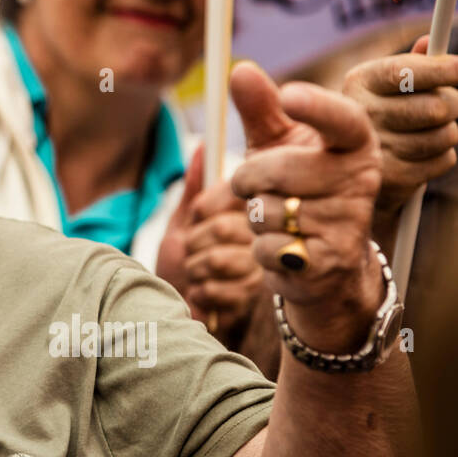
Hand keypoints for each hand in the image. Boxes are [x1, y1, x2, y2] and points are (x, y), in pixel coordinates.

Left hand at [158, 145, 264, 343]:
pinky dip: (202, 293)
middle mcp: (270, 234)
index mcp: (255, 209)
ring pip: (218, 260)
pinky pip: (218, 289)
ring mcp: (268, 268)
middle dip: (195, 243)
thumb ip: (197, 186)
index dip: (203, 209)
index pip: (233, 192)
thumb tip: (202, 146)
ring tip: (198, 273)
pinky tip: (205, 294)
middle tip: (195, 251)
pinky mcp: (257, 299)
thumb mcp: (188, 219)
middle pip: (222, 228)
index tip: (198, 219)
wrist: (190, 310)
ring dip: (195, 269)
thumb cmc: (189, 261)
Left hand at [229, 62, 384, 353]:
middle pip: (275, 170)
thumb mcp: (277, 146)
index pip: (342, 120)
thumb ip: (260, 110)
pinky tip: (285, 249)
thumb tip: (239, 69)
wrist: (324, 262)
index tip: (289, 94)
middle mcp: (361, 180)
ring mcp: (349, 221)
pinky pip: (268, 246)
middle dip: (249, 180)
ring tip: (281, 220)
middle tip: (262, 188)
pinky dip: (262, 249)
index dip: (316, 107)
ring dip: (256, 218)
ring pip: (266, 211)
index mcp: (353, 145)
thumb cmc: (296, 189)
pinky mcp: (331, 260)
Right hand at [342, 34, 457, 214]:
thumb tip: (430, 41)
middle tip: (447, 105)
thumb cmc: (382, 112)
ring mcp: (375, 148)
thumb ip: (413, 64)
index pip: (405, 72)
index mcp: (359, 81)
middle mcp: (361, 113)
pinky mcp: (393, 177)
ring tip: (427, 132)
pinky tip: (421, 154)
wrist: (352, 167)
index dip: (441, 69)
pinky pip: (444, 159)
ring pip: (446, 135)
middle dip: (453, 104)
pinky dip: (442, 156)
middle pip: (437, 107)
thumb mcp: (388, 84)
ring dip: (448, 132)